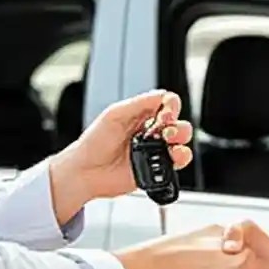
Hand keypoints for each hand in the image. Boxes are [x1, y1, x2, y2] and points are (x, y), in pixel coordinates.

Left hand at [49, 89, 192, 223]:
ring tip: (167, 144)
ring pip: (182, 142)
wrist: (86, 172)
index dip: (171, 106)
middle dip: (177, 125)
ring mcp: (154, 150)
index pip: (167, 103)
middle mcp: (150, 132)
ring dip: (181, 141)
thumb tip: (163, 96)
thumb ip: (140, 103)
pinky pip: (178, 162)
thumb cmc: (94, 143)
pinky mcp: (156, 169)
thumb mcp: (114, 114)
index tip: (164, 114)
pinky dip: (181, 158)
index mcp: (141, 115)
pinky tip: (171, 157)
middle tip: (165, 131)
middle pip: (179, 122)